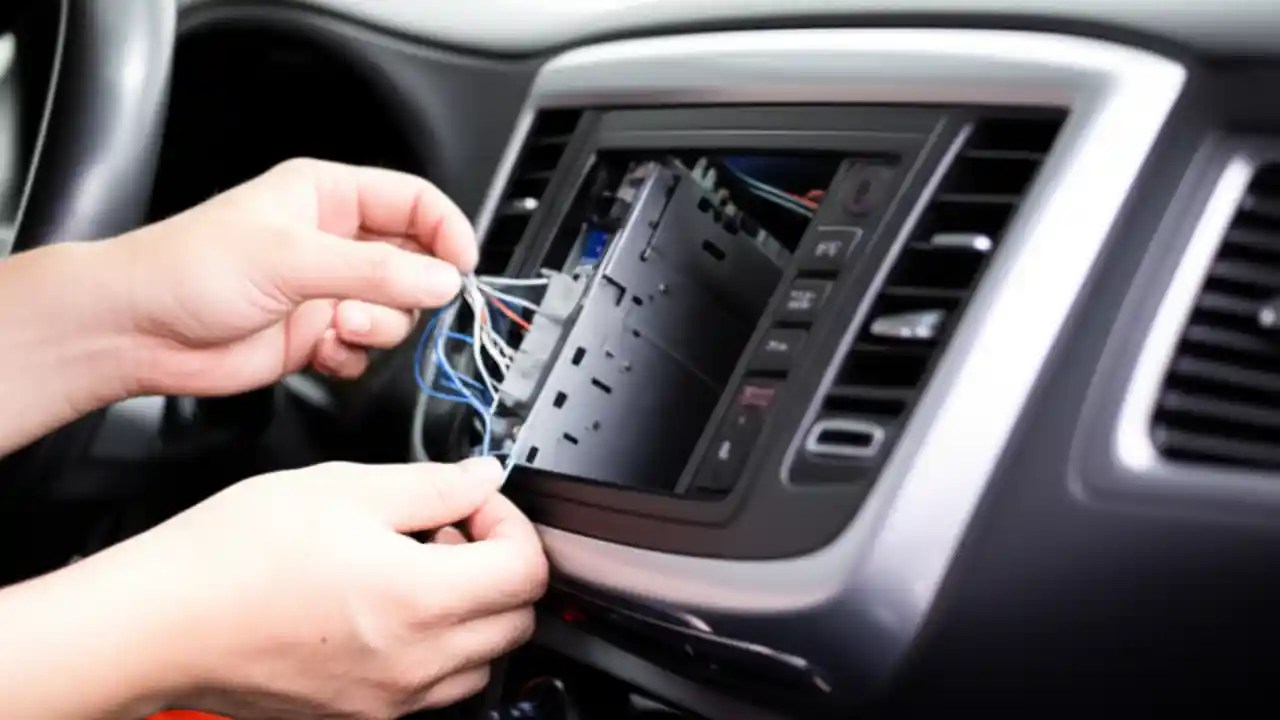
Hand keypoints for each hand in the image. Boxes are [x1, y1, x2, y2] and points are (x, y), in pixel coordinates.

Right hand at [0, 457, 546, 718]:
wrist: (159, 620)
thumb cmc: (233, 554)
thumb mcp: (344, 488)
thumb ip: (433, 484)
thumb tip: (484, 478)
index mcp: (418, 598)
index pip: (527, 569)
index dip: (511, 523)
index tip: (477, 502)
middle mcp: (413, 661)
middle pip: (517, 619)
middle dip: (500, 565)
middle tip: (449, 529)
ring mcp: (389, 698)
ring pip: (483, 660)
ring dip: (474, 611)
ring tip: (417, 569)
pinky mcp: (361, 715)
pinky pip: (435, 689)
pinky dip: (437, 648)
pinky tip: (389, 607)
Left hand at [106, 158, 476, 395]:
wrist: (139, 331)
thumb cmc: (191, 270)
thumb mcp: (293, 257)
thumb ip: (376, 270)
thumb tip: (443, 279)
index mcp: (329, 197)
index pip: (416, 202)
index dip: (447, 231)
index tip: (463, 266)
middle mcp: (335, 241)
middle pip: (415, 261)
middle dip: (411, 289)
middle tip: (392, 302)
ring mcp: (328, 290)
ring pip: (396, 311)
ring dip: (378, 327)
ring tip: (336, 327)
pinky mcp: (317, 335)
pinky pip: (367, 350)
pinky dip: (355, 357)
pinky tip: (322, 351)